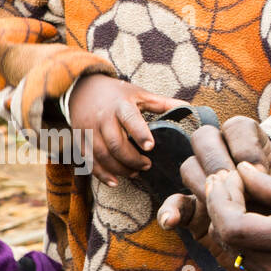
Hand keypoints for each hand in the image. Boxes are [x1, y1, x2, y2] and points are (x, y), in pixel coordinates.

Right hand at [68, 74, 186, 185]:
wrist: (83, 88)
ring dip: (118, 168)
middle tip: (147, 166)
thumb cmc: (118, 94)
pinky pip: (88, 160)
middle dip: (132, 158)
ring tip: (134, 173)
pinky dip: (100, 174)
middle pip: (115, 143)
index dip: (140, 134)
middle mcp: (103, 118)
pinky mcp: (80, 139)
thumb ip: (163, 103)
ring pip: (102, 155)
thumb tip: (190, 108)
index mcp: (121, 106)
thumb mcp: (140, 94)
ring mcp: (89, 130)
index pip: (130, 120)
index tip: (150, 147)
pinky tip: (114, 182)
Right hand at [157, 117, 270, 270]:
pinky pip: (174, 204)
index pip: (237, 127)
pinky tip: (171, 222)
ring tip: (221, 208)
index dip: (246, 148)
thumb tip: (257, 174)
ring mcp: (206, 184)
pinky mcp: (194, 212)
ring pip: (190, 167)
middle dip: (218, 161)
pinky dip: (170, 211)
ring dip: (202, 185)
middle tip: (235, 188)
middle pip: (204, 138)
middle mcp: (226, 159)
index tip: (262, 175)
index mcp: (253, 147)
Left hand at [202, 162, 270, 270]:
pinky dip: (243, 233)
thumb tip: (244, 170)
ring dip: (229, 219)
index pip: (231, 224)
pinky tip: (253, 213)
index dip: (222, 198)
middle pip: (226, 236)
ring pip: (234, 248)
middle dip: (221, 204)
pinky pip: (248, 257)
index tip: (231, 174)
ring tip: (239, 191)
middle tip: (228, 178)